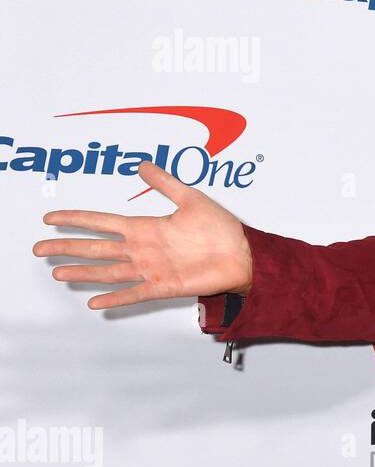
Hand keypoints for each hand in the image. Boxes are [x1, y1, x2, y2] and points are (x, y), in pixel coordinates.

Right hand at [32, 161, 253, 308]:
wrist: (244, 253)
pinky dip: (115, 297)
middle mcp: (144, 248)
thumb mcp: (190, 198)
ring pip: (109, 271)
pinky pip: (135, 292)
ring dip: (84, 272)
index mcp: (147, 227)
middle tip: (38, 249)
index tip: (50, 218)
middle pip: (97, 248)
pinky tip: (95, 301)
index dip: (76, 219)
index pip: (103, 222)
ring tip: (58, 273)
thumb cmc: (222, 227)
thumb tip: (142, 164)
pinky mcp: (164, 286)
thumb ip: (164, 183)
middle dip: (68, 248)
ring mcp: (152, 268)